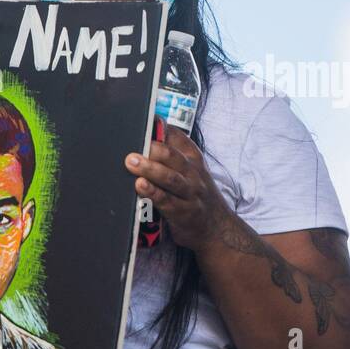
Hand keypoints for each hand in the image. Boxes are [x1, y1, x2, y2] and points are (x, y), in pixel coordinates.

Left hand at [124, 125, 226, 250]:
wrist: (217, 229)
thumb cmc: (197, 196)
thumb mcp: (193, 172)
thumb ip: (173, 156)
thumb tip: (148, 136)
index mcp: (193, 159)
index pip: (178, 138)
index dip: (161, 128)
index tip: (145, 119)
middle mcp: (193, 174)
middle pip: (172, 156)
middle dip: (152, 148)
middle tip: (132, 144)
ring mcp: (189, 193)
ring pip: (169, 178)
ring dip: (150, 168)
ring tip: (131, 162)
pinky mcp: (183, 212)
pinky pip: (166, 201)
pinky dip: (152, 193)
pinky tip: (140, 186)